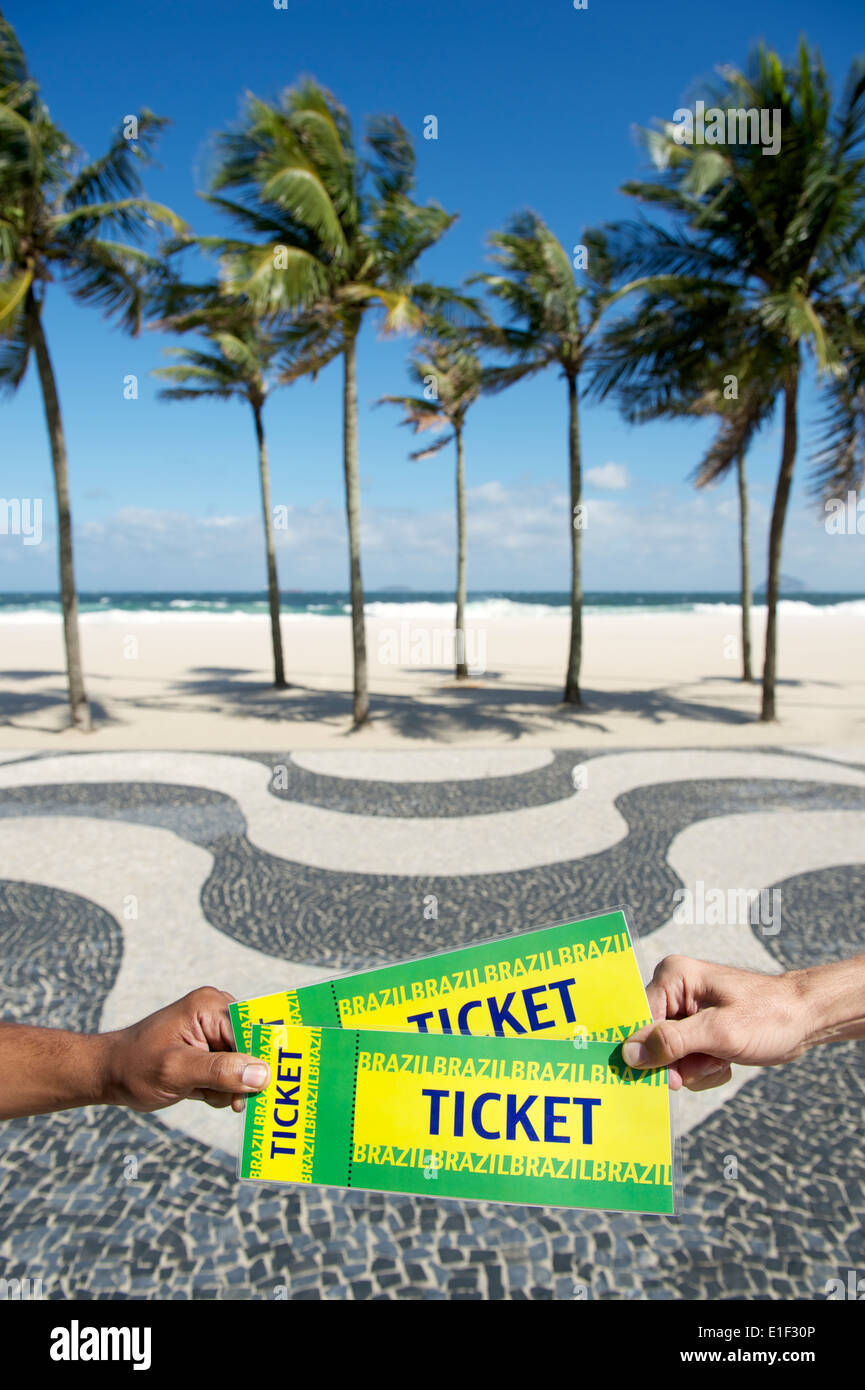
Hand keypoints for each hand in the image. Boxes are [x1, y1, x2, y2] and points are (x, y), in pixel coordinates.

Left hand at [102, 987, 269, 1114]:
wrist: (110, 1075)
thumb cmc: (135, 1067)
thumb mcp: (176, 1071)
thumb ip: (219, 1071)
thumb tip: (263, 1075)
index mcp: (210, 1006)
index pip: (251, 1033)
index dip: (260, 1061)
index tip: (266, 1089)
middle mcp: (217, 1013)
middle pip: (253, 1049)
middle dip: (241, 1079)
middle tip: (230, 1100)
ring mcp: (215, 1032)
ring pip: (245, 1067)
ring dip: (227, 1088)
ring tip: (200, 1091)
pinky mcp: (211, 1051)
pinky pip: (232, 1073)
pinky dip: (220, 1090)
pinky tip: (199, 1092)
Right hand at [621, 955, 808, 1091]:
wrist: (806, 1021)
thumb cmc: (769, 1016)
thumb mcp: (719, 1032)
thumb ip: (672, 1042)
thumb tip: (629, 1054)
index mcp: (674, 977)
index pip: (639, 1018)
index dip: (649, 1051)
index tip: (668, 1076)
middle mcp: (675, 991)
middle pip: (652, 1040)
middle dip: (680, 1062)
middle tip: (709, 1062)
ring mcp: (686, 1012)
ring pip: (669, 1057)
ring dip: (696, 1068)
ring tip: (723, 1058)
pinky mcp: (697, 1030)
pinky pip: (685, 1061)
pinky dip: (705, 1069)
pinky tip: (725, 1061)